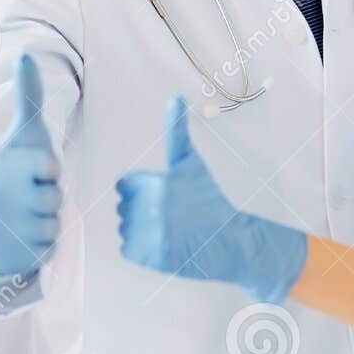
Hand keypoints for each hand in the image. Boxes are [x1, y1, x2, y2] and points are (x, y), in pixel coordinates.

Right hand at [0, 54, 61, 279]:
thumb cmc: (15, 170)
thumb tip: (26, 55)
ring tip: (26, 213)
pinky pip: (49, 248)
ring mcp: (0, 228)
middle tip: (29, 193)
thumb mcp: (23, 133)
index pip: (48, 165)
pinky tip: (25, 234)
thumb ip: (27, 96)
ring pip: (54, 223)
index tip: (37, 168)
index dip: (48, 168)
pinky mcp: (8, 256)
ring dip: (48, 220)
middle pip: (55, 197)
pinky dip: (43, 243)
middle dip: (49, 196)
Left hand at [116, 96, 307, 303]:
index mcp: (155, 182)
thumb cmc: (209, 198)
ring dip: (142, 232)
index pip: (123, 185)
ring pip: (126, 229)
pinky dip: (143, 251)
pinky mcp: (151, 257)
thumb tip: (175, 96)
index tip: (164, 196)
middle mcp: (150, 207)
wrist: (230, 240)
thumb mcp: (191, 163)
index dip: (141, 190)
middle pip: (125, 207)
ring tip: (171, 231)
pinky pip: (129, 249)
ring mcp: (151, 234)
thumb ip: (177, 132)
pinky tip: (165, 246)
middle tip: (172, 216)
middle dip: (142, 211)